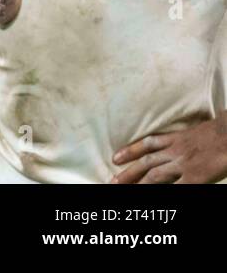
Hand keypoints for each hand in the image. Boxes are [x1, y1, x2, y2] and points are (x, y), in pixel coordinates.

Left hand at [111, 115, 226, 182]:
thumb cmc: (219, 131)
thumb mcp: (196, 130)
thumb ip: (183, 138)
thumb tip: (175, 142)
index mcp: (176, 139)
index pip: (148, 144)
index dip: (130, 151)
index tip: (115, 158)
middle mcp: (175, 151)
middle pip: (146, 162)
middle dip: (128, 173)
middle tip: (112, 181)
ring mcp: (184, 164)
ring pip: (155, 176)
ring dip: (139, 184)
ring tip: (125, 191)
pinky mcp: (195, 176)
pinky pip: (177, 187)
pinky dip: (166, 192)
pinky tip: (157, 198)